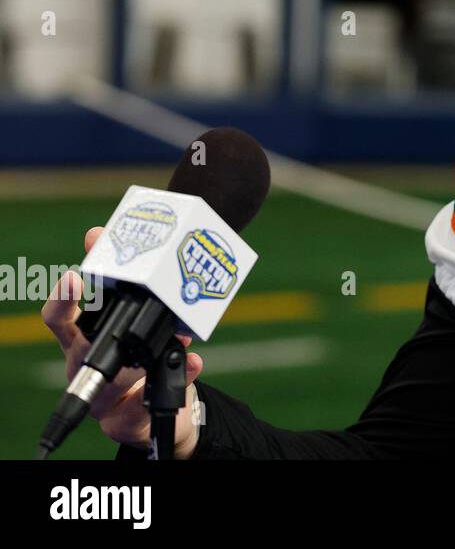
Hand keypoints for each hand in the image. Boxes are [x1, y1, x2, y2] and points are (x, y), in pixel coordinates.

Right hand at [41, 226, 204, 458]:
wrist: (163, 404)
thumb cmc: (142, 354)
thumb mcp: (140, 314)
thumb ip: (128, 278)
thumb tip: (106, 235)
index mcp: (81, 338)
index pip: (60, 318)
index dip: (63, 298)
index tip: (74, 276)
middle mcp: (84, 368)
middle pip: (81, 351)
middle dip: (107, 335)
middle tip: (128, 322)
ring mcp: (102, 398)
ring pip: (115, 380)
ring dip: (142, 361)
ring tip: (172, 343)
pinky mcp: (124, 421)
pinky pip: (142, 405)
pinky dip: (175, 378)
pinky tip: (191, 362)